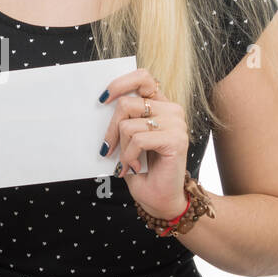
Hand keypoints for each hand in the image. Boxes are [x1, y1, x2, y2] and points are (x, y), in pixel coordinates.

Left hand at [98, 68, 188, 219]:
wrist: (162, 199)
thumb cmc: (144, 170)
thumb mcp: (129, 141)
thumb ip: (123, 120)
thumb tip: (101, 105)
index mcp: (160, 105)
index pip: (142, 77)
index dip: (120, 84)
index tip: (102, 99)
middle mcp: (171, 110)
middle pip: (127, 103)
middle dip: (111, 128)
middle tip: (107, 148)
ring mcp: (176, 124)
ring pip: (129, 124)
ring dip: (122, 148)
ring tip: (127, 162)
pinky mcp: (176, 139)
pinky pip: (138, 139)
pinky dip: (129, 156)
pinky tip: (134, 166)